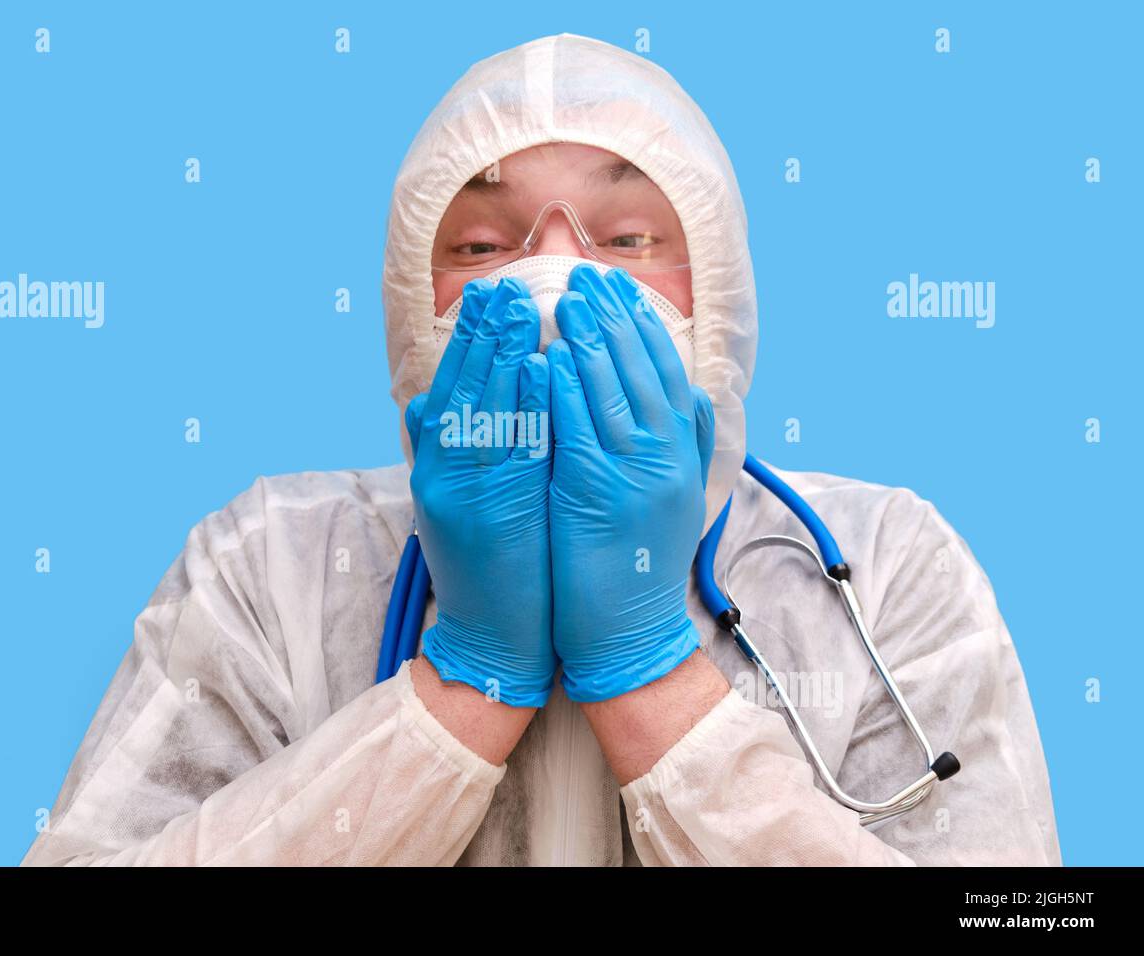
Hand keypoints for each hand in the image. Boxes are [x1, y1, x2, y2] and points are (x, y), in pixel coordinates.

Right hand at [405, 276, 556, 707]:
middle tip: (504, 286)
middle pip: (462, 390)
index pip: (452, 390)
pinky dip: (523, 406)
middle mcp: (441, 475)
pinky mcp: (488, 517)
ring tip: (521, 309)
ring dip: (501, 355)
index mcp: (435, 468)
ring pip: (481, 410)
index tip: (492, 297)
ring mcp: (462, 495)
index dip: (470, 341)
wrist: (490, 642)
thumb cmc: (487, 571)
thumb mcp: (455, 504)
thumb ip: (447, 451)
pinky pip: (510, 451)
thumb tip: (428, 402)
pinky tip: (538, 370)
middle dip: (483, 335)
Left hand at [546, 264, 714, 701]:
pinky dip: (571, 391)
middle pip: (643, 371)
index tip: (620, 289)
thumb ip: (689, 444)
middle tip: (589, 275)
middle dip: (615, 318)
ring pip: (615, 392)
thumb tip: (697, 395)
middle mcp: (669, 458)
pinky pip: (584, 432)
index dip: (643, 326)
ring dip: (592, 340)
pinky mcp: (602, 497)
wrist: (630, 636)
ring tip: (568, 299)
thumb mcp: (677, 498)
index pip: (666, 372)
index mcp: (684, 454)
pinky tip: (555, 357)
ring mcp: (639, 476)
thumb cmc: (640, 566)